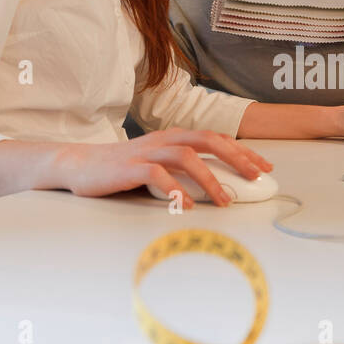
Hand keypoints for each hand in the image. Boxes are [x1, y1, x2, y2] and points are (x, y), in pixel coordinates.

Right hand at [57, 128, 273, 206]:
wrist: (78, 166)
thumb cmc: (122, 170)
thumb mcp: (157, 165)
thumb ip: (183, 170)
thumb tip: (219, 186)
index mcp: (173, 137)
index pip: (216, 138)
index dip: (242, 150)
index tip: (265, 166)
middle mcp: (163, 139)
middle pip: (207, 140)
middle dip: (236, 157)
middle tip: (257, 177)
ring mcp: (146, 152)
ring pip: (186, 156)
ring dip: (210, 178)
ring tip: (225, 201)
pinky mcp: (129, 168)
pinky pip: (157, 176)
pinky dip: (175, 190)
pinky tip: (185, 206)